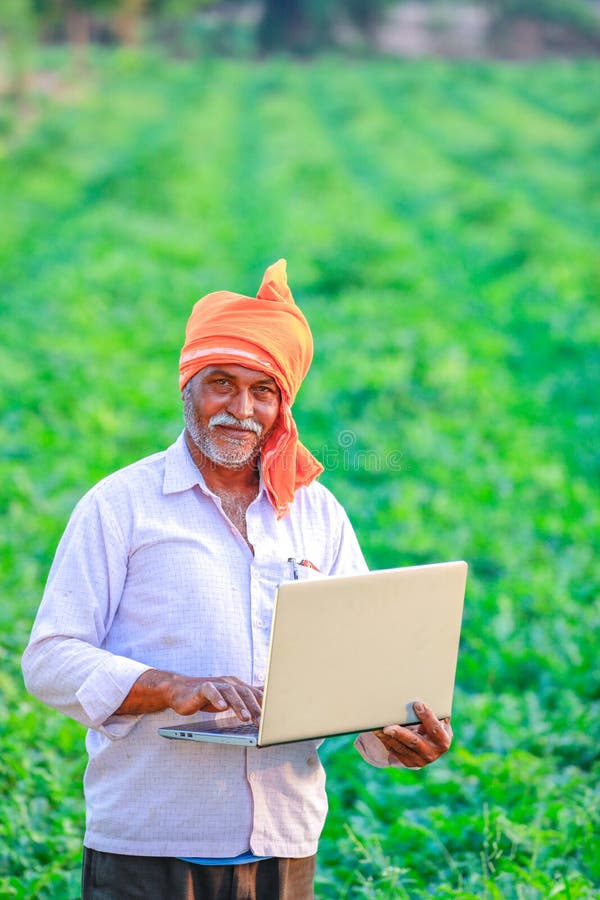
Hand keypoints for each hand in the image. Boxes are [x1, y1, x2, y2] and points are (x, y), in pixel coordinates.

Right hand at [115, 669, 262, 722]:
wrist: (181, 691)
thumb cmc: (209, 696)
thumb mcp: (231, 698)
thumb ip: (248, 697)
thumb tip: (268, 698)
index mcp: (239, 686)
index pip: (256, 695)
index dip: (266, 706)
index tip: (276, 720)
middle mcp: (230, 683)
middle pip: (246, 694)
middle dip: (256, 708)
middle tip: (263, 723)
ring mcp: (216, 684)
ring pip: (231, 693)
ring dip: (239, 705)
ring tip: (246, 718)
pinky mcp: (201, 687)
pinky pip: (210, 691)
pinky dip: (216, 698)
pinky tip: (221, 707)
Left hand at [373, 700, 451, 767]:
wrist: (432, 745)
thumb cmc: (434, 725)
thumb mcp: (440, 720)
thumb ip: (437, 711)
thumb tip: (429, 691)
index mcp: (443, 740)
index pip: (435, 729)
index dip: (427, 716)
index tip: (417, 703)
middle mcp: (432, 753)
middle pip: (414, 741)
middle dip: (400, 733)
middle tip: (388, 727)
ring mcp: (419, 760)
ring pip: (400, 747)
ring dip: (387, 737)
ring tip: (377, 727)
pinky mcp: (407, 762)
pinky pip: (393, 750)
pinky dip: (385, 740)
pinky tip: (377, 732)